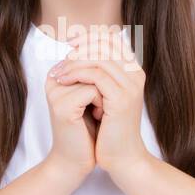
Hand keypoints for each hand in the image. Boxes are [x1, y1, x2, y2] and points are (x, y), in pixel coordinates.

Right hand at [42, 50, 104, 185]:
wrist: (78, 161)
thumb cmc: (90, 129)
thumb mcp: (97, 94)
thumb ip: (99, 68)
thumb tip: (113, 37)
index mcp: (59, 72)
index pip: (88, 49)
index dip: (106, 68)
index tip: (106, 93)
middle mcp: (54, 78)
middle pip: (93, 60)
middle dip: (107, 80)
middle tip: (106, 103)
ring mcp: (55, 91)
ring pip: (95, 74)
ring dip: (107, 93)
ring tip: (102, 110)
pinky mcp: (61, 105)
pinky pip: (93, 90)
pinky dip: (103, 103)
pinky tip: (99, 117)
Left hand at [50, 27, 149, 180]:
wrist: (122, 158)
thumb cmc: (110, 130)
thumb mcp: (104, 98)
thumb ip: (98, 76)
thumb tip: (77, 53)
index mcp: (133, 72)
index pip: (112, 38)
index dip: (89, 35)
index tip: (70, 43)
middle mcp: (136, 75)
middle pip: (106, 43)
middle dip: (80, 47)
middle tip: (62, 59)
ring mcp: (131, 86)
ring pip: (99, 57)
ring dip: (74, 62)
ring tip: (59, 73)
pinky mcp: (122, 99)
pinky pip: (96, 75)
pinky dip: (76, 74)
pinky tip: (62, 81)